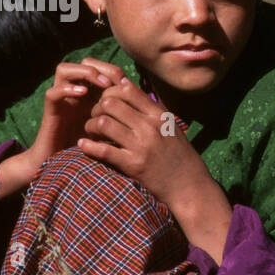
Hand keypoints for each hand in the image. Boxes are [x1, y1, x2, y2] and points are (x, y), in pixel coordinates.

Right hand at [0, 58, 121, 197]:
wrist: (67, 169)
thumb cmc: (95, 150)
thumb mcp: (114, 131)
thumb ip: (125, 116)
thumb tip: (149, 106)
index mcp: (91, 95)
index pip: (101, 69)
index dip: (113, 71)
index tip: (127, 84)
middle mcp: (76, 93)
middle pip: (83, 63)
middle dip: (100, 68)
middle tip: (114, 81)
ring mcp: (62, 100)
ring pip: (64, 70)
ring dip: (84, 73)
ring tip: (101, 84)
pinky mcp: (51, 112)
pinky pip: (52, 93)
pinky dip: (66, 89)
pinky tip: (82, 93)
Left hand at [76, 75, 207, 208]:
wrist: (189, 186)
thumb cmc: (179, 156)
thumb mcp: (170, 127)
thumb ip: (150, 110)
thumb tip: (126, 88)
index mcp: (159, 115)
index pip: (127, 90)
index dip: (110, 93)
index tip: (106, 104)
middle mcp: (150, 127)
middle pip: (110, 103)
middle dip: (96, 109)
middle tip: (95, 119)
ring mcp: (141, 145)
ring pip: (103, 123)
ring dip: (91, 126)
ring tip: (92, 133)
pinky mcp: (133, 165)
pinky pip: (102, 150)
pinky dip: (89, 146)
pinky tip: (85, 145)